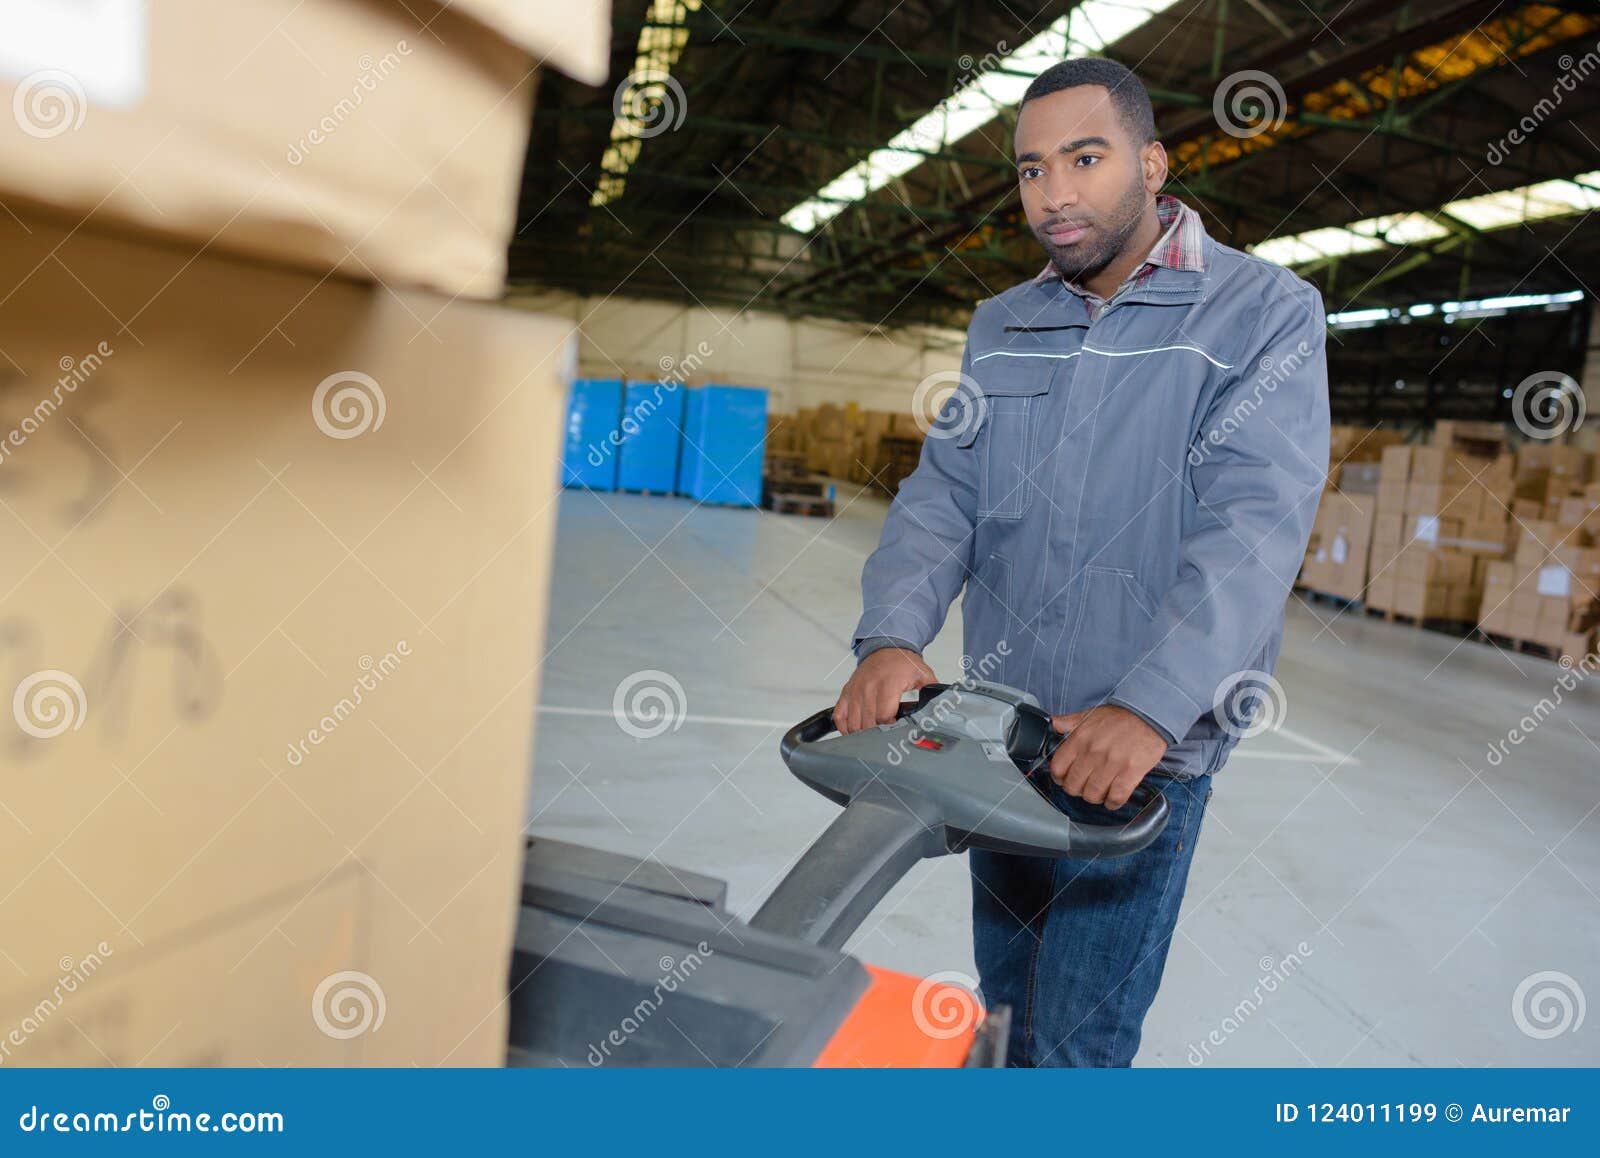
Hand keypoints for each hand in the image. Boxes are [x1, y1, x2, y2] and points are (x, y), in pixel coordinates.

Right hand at [833, 647, 935, 733]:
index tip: (897, 732)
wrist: (886, 645)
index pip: (884, 716)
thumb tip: (943, 705)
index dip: (890, 729)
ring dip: (862, 734)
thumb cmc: (903, 662)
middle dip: (877, 735)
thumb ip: (932, 690)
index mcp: (888, 684)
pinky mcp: (847, 691)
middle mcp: (868, 687)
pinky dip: (844, 727)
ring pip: (853, 723)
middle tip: (886, 739)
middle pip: (868, 723)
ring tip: (873, 737)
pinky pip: (839, 716)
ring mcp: (855, 690)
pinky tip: (854, 731)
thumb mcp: (923, 674)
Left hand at [1047, 704, 1167, 809]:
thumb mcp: (1090, 714)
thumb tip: (1051, 725)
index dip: (1059, 777)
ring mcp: (1112, 764)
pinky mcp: (1131, 773)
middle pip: (1073, 786)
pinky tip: (1113, 798)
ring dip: (1095, 797)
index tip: (1065, 778)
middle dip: (1076, 790)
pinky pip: (1115, 798)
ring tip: (1099, 792)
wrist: (1150, 716)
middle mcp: (1093, 752)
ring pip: (1092, 795)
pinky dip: (1112, 802)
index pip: (1058, 768)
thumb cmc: (1121, 717)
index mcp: (1080, 738)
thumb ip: (1068, 722)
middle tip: (1083, 786)